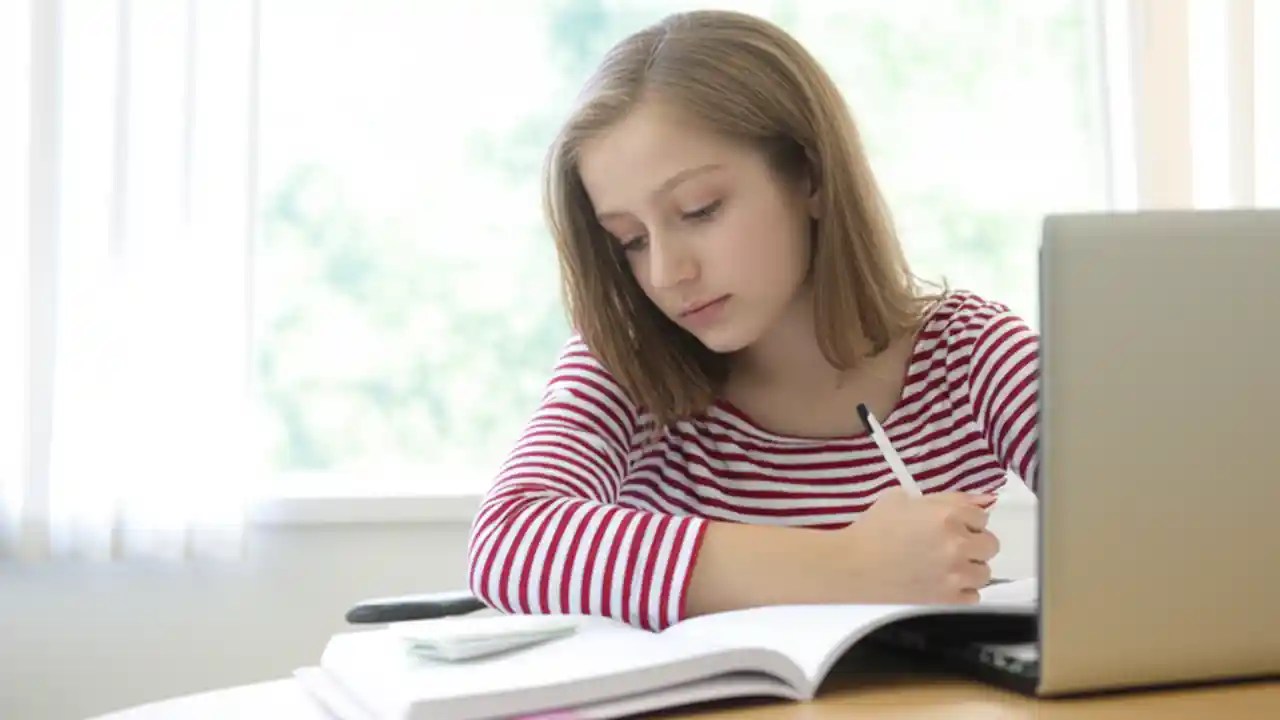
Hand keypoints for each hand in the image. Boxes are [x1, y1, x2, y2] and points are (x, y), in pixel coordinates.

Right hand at [836, 488, 999, 604]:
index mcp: (947, 515)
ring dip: (969, 567)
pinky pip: (974, 596)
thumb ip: (947, 498)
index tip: (949, 524)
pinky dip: (962, 590)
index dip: (965, 519)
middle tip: (948, 545)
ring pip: (984, 572)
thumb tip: (984, 499)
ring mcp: (955, 575)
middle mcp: (958, 544)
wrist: (851, 566)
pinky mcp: (948, 600)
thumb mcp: (903, 499)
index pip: (982, 515)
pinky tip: (942, 583)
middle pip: (990, 544)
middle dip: (972, 542)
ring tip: (944, 567)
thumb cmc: (873, 528)